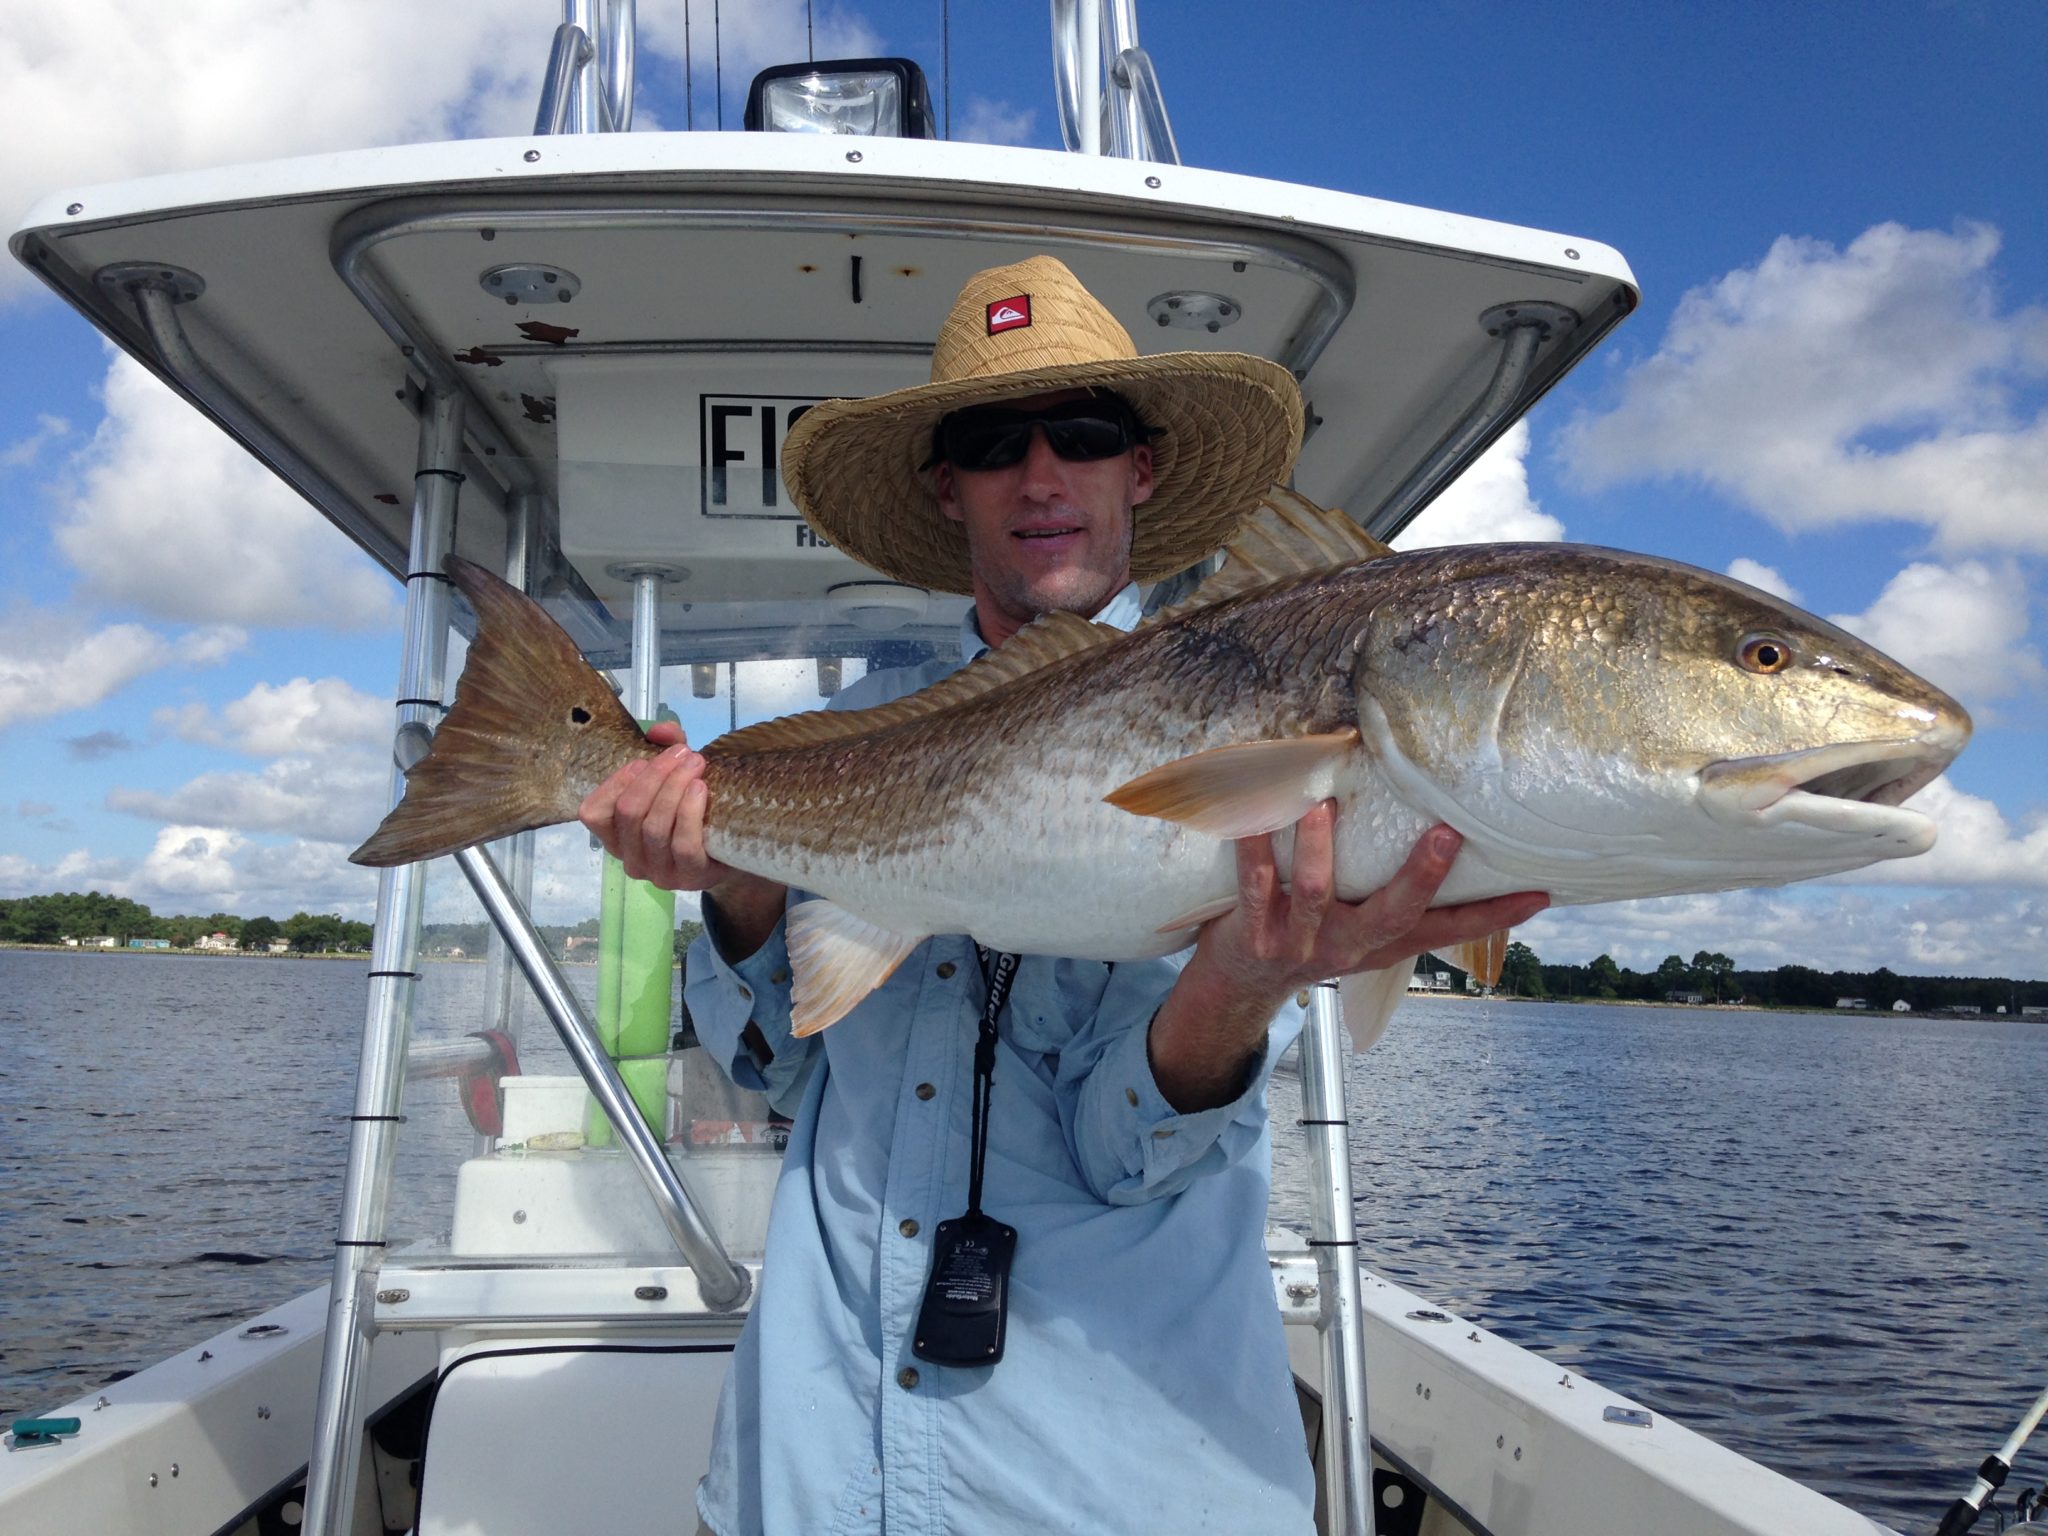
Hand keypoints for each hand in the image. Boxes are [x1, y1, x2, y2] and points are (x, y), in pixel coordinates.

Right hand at [578, 722, 733, 889]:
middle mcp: (630, 858)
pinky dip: (689, 812)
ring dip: (674, 788)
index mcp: (615, 836)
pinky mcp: (690, 878)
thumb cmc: (693, 809)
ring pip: (654, 827)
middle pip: (629, 812)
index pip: (592, 813)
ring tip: (696, 764)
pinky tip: (700, 789)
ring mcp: (658, 873)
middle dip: (655, 776)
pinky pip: (682, 844)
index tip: (642, 761)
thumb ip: (665, 747)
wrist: (734, 846)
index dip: (614, 782)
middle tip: (683, 754)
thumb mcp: (675, 775)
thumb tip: (660, 730)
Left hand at [1200, 808, 1547, 997]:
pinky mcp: (1254, 933)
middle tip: (1445, 833)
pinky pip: (1253, 885)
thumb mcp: (1361, 929)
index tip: (1539, 893)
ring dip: (1320, 848)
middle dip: (1420, 876)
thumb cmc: (1309, 937)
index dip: (1494, 916)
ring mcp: (1301, 941)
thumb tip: (1438, 830)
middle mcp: (1349, 946)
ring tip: (1325, 807)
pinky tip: (1253, 820)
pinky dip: (1253, 852)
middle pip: (1392, 915)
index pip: (1447, 930)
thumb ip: (1392, 893)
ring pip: (1315, 892)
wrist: (1238, 988)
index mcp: (1382, 943)